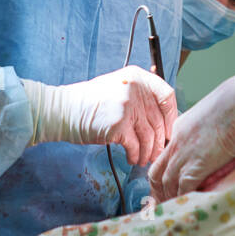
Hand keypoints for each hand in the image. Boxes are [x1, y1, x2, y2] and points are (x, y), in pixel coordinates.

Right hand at [22, 66, 176, 165]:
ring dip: (148, 152)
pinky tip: (132, 159)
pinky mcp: (118, 124)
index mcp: (137, 76)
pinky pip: (135, 145)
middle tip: (156, 153)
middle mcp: (135, 88)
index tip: (169, 131)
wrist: (63, 110)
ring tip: (143, 159)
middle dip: (159, 141)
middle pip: (158, 120)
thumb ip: (140, 98)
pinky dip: (135, 155)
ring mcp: (127, 105)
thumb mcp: (118, 88)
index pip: (166, 95)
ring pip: (149, 135)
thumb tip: (164, 123)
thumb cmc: (90, 103)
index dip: (171, 116)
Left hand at [148, 60, 234, 199]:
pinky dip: (183, 199)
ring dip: (169, 198)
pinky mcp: (197, 165)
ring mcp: (185, 153)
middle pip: (157, 172)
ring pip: (166, 183)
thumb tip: (219, 137)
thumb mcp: (215, 112)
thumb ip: (209, 127)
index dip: (166, 172)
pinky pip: (182, 189)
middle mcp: (178, 141)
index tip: (170, 184)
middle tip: (165, 202)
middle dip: (159, 190)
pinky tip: (187, 205)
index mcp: (181, 126)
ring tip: (174, 209)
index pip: (166, 155)